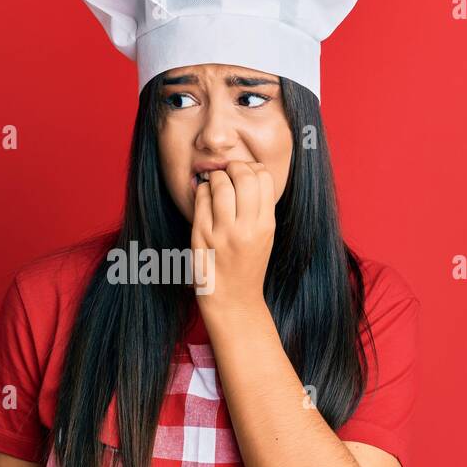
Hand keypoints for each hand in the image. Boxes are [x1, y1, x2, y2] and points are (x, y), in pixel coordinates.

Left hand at [191, 161, 274, 315]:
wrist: (233, 299)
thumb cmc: (248, 265)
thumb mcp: (265, 237)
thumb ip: (260, 207)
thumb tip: (250, 171)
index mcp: (266, 226)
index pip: (264, 179)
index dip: (254, 168)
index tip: (246, 172)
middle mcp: (246, 229)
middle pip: (243, 177)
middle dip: (234, 166)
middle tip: (229, 171)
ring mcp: (222, 233)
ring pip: (220, 185)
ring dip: (216, 176)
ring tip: (215, 181)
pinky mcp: (200, 236)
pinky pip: (201, 200)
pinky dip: (202, 191)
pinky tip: (204, 195)